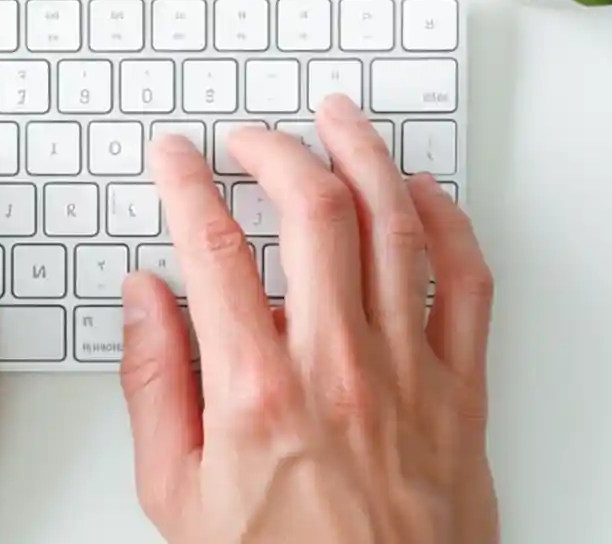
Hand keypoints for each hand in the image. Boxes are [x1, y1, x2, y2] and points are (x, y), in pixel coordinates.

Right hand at [121, 95, 497, 542]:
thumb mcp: (175, 492)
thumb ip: (153, 384)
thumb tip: (145, 300)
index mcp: (254, 389)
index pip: (213, 248)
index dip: (187, 184)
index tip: (175, 157)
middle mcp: (335, 365)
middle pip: (312, 212)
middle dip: (274, 151)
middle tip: (249, 138)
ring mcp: (406, 371)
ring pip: (393, 226)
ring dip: (363, 155)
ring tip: (337, 120)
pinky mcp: (459, 390)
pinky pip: (466, 282)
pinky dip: (446, 222)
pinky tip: (420, 194)